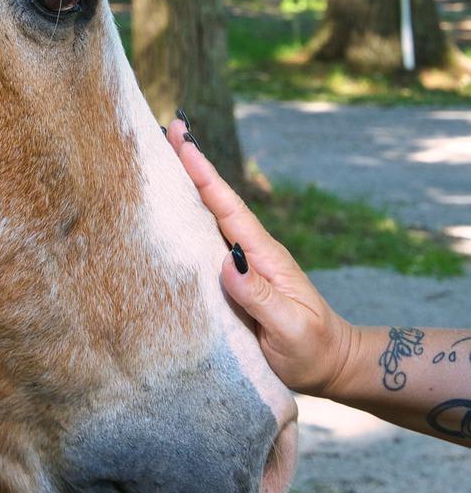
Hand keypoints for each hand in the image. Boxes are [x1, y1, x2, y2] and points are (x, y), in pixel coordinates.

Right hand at [171, 121, 354, 397]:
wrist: (331, 366)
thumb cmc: (312, 351)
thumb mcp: (290, 328)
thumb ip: (260, 297)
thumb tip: (226, 262)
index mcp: (264, 257)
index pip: (228, 208)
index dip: (205, 174)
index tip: (184, 140)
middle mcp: (251, 253)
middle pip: (216, 202)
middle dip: (191, 165)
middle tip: (167, 126)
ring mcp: (243, 265)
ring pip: (208, 219)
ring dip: (186, 187)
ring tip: (161, 156)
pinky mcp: (236, 281)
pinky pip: (206, 243)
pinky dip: (188, 219)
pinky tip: (170, 212)